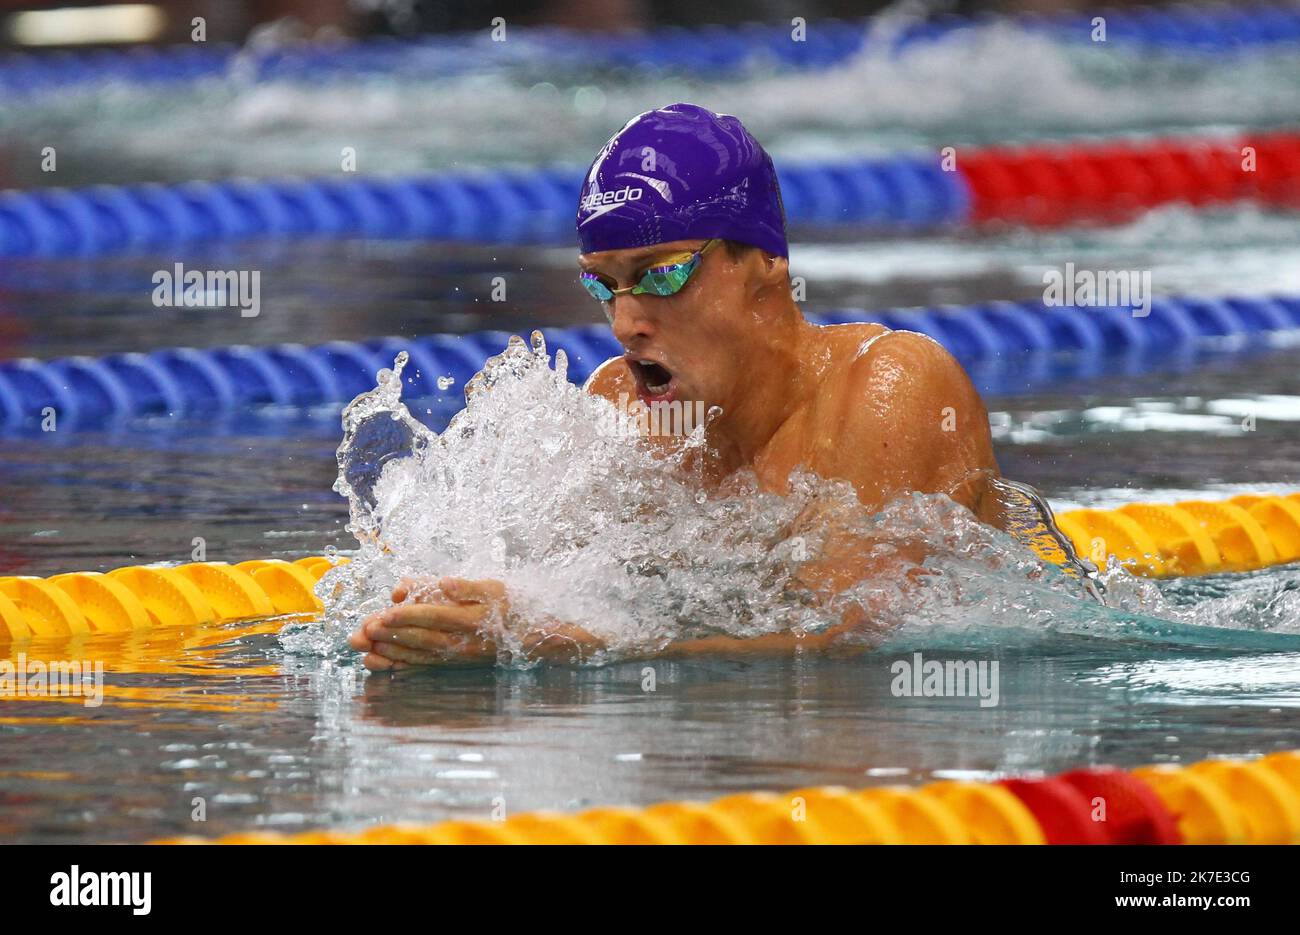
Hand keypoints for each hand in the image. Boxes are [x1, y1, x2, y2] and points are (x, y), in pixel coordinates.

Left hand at [348, 576, 604, 668]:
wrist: (535, 642)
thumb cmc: (514, 610)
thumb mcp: (497, 589)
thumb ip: (468, 586)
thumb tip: (443, 582)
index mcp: (471, 620)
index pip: (434, 616)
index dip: (409, 614)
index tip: (385, 612)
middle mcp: (462, 643)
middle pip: (420, 638)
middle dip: (390, 634)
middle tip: (364, 629)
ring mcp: (457, 657)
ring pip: (417, 655)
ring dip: (389, 652)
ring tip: (364, 648)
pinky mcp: (453, 665)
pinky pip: (423, 668)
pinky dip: (401, 667)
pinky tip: (381, 665)